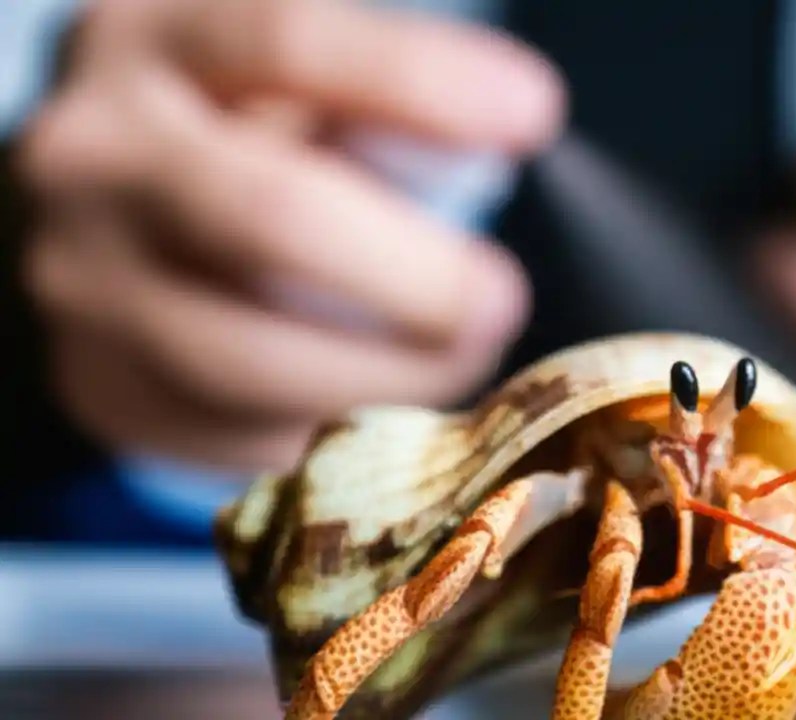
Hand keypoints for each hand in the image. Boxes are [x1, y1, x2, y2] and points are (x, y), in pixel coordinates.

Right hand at [17, 0, 564, 470]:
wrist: (106, 207)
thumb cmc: (241, 130)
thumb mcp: (298, 79)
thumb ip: (383, 94)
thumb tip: (513, 123)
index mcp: (158, 41)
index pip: (291, 45)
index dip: (424, 85)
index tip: (533, 115)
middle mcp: (95, 157)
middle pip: (270, 219)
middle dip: (417, 276)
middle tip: (502, 299)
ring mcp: (83, 282)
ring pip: (246, 358)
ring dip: (387, 376)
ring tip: (461, 356)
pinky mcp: (101, 384)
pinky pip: (230, 433)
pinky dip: (327, 428)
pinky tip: (376, 399)